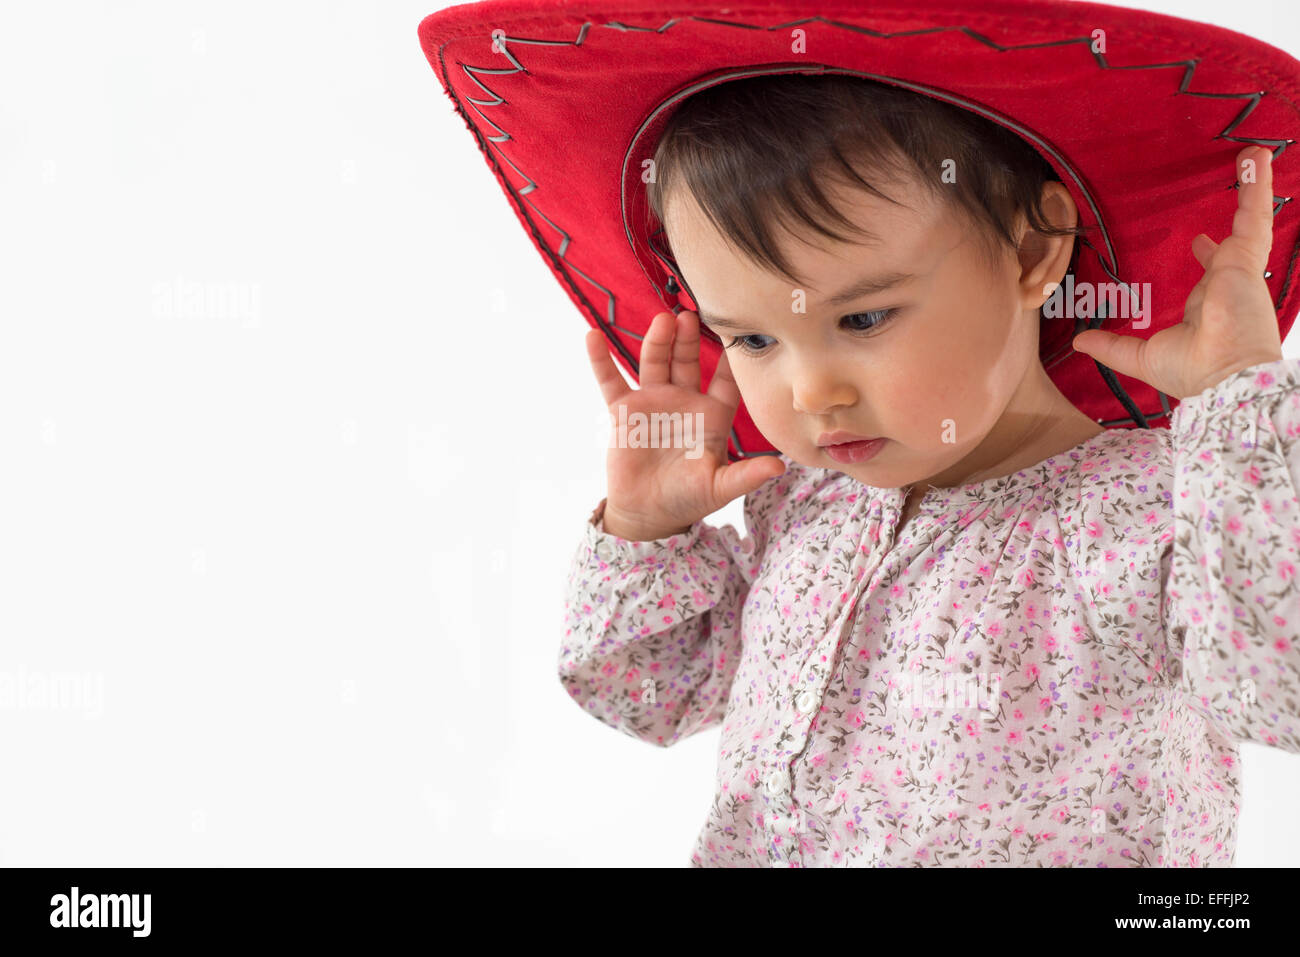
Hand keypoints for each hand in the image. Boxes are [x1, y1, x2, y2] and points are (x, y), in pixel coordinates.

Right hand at [584, 309, 785, 540]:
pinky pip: (611, 380)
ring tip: (662, 321)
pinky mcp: (624, 410)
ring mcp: (653, 402)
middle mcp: (684, 402)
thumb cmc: (687, 500)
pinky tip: (592, 336)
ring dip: (658, 342)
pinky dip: (601, 360)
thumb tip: (780, 468)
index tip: (736, 332)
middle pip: (688, 362)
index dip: (731, 360)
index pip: (726, 381)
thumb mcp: (719, 488)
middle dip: (689, 340)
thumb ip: (746, 476)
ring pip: (655, 363)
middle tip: (690, 315)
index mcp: (711, 416)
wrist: (647, 514)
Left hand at [1072, 145, 1283, 398]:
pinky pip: (1254, 213)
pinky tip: (1255, 157)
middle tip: (1233, 184)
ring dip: (1251, 187)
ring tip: (1252, 154)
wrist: (1222, 376)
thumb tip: (1080, 342)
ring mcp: (1239, 270)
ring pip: (1249, 219)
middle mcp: (1226, 285)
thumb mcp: (1140, 356)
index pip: (1208, 273)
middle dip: (1234, 213)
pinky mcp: (1245, 259)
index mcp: (1206, 306)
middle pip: (1231, 241)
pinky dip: (1255, 185)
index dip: (1206, 255)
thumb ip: (1111, 346)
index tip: (1198, 242)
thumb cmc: (1191, 371)